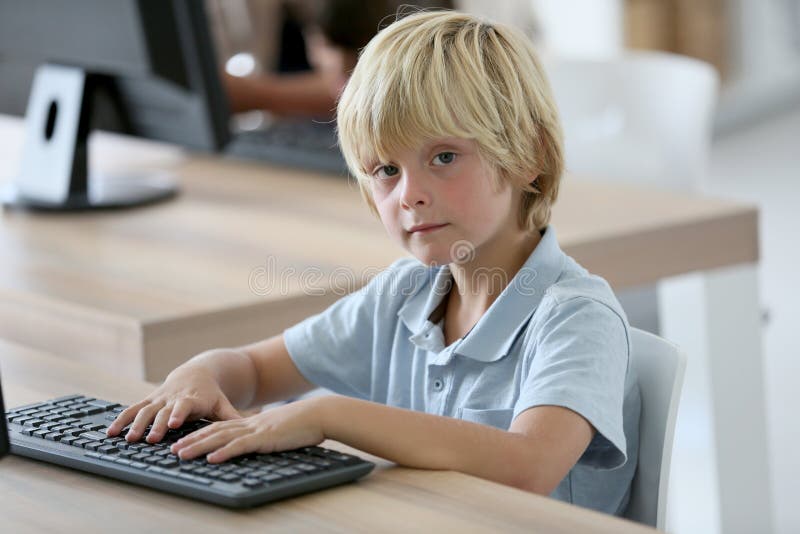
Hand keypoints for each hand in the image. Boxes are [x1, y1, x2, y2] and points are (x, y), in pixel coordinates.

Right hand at [106, 364, 241, 442]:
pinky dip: (121, 420)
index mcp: (193, 399)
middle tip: (148, 439)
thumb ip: (232, 417)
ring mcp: (159, 399)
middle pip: (163, 412)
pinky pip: (132, 409)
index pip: (185, 406)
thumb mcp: (223, 404)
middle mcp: (173, 398)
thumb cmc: (211, 394)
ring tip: (128, 439)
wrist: (196, 373)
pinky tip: (110, 433)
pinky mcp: (148, 400)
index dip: (178, 413)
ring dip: (135, 424)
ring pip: (145, 411)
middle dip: (156, 425)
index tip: (174, 423)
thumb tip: (249, 430)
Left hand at [170, 398, 325, 462]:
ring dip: (199, 446)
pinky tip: (210, 458)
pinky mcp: (265, 438)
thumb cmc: (306, 424)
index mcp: (254, 423)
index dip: (202, 434)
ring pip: (221, 438)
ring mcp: (256, 430)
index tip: (186, 440)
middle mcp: (251, 424)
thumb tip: (265, 441)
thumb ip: (269, 434)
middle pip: (215, 431)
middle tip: (173, 448)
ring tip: (181, 453)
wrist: (320, 414)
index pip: (222, 427)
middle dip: (192, 440)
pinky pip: (240, 446)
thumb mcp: (282, 429)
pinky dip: (223, 452)